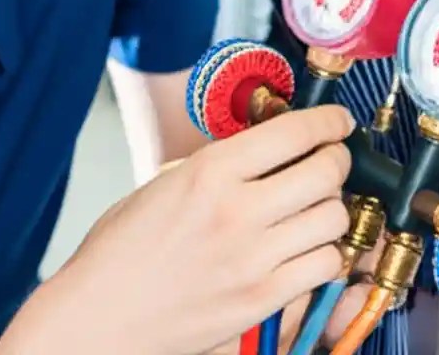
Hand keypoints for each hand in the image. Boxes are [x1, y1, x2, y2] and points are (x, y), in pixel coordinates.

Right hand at [28, 105, 354, 354]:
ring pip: (333, 219)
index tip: (336, 123)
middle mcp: (236, 211)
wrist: (101, 315)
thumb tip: (254, 155)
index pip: (293, 133)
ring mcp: (253, 258)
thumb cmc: (117, 253)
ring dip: (332, 210)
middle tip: (331, 162)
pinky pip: (324, 266)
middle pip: (325, 172)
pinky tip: (308, 250)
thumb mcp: (158, 187)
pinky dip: (325, 255)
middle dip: (336, 162)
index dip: (327, 122)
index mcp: (207, 174)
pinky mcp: (262, 299)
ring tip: (316, 210)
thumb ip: (208, 169)